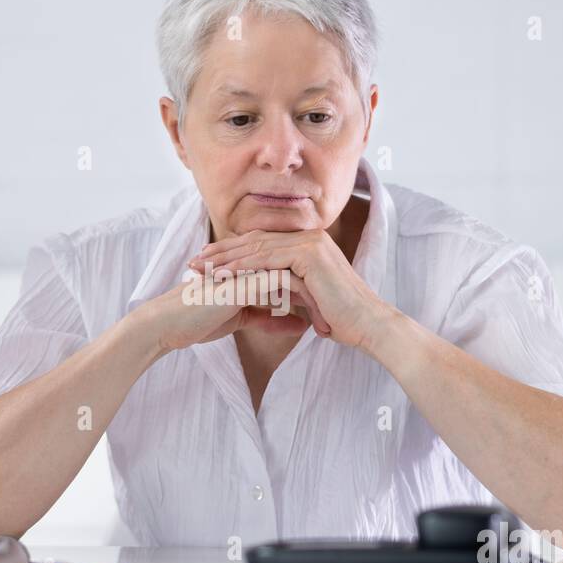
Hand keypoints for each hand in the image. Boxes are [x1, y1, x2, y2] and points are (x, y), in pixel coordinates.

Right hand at [135, 265, 330, 354]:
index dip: (314, 299)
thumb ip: (271, 318)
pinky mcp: (246, 280)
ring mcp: (251, 269)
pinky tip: (310, 327)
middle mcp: (255, 265)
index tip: (329, 322)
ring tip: (329, 329)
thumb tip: (301, 324)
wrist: (170, 323)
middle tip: (337, 325)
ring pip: (297, 279)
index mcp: (255, 270)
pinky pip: (284, 287)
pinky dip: (300, 306)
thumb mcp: (244, 321)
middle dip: (321, 301)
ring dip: (315, 305)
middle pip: (302, 275)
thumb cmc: (199, 320)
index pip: (296, 278)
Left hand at [188, 229, 394, 349]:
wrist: (367, 325)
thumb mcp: (308, 297)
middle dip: (222, 252)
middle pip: (255, 242)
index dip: (232, 252)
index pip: (262, 244)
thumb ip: (289, 287)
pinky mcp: (309, 255)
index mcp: (308, 244)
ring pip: (257, 248)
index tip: (207, 262)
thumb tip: (271, 292)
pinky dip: (242, 267)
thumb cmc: (341, 318)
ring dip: (226, 258)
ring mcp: (310, 243)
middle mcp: (309, 237)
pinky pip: (267, 260)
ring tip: (201, 268)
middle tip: (195, 261)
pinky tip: (222, 276)